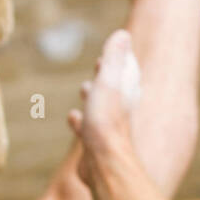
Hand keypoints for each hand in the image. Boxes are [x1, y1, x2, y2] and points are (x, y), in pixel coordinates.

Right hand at [68, 29, 141, 179]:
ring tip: (84, 89)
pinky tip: (73, 117)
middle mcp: (119, 111)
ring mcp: (107, 129)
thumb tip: (123, 34)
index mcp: (125, 93)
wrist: (104, 164)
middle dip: (106, 75)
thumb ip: (114, 58)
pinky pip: (87, 129)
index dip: (121, 57)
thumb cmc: (106, 121)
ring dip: (93, 96)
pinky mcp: (95, 146)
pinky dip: (80, 120)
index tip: (118, 44)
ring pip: (101, 107)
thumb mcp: (108, 81)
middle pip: (115, 88)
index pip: (127, 69)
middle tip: (99, 65)